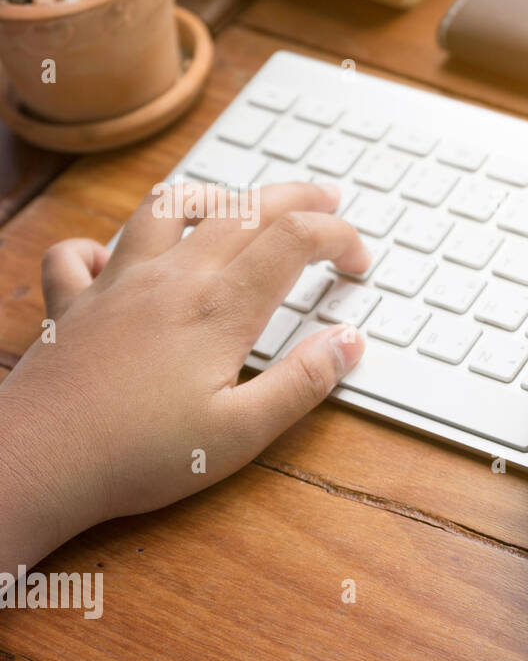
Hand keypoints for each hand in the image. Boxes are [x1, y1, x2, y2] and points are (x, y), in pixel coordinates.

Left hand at [0, 182, 369, 568]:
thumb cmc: (139, 456)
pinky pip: (80, 253)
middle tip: (328, 199)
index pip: (294, 239)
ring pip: (165, 208)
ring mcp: (116, 285)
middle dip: (296, 198)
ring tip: (234, 201)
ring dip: (210, 195)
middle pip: (243, 208)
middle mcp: (171, 280)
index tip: (358, 261)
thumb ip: (303, 383)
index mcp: (220, 308)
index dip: (338, 237)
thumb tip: (348, 341)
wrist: (37, 465)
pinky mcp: (71, 305)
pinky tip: (116, 260)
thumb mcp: (243, 434)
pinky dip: (103, 246)